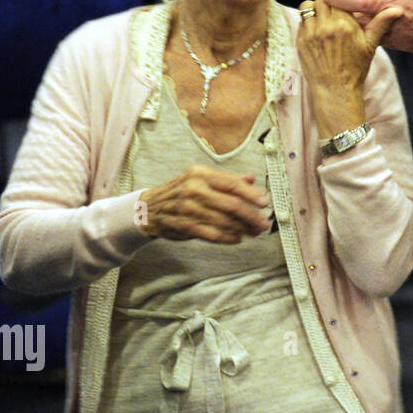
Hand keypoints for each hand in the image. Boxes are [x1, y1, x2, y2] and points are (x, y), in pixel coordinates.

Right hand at [137, 165, 270, 243]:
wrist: (148, 207)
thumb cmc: (181, 192)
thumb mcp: (201, 179)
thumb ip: (227, 180)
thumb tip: (252, 179)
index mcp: (201, 174)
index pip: (232, 184)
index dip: (251, 194)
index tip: (265, 202)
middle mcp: (194, 189)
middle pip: (231, 204)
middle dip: (251, 215)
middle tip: (264, 223)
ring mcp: (187, 208)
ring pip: (223, 221)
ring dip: (243, 228)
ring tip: (255, 231)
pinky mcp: (183, 225)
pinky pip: (211, 234)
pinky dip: (227, 237)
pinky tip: (238, 238)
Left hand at [296, 0, 401, 138]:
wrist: (336, 90)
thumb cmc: (355, 69)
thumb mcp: (370, 46)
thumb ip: (381, 24)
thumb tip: (397, 10)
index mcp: (345, 25)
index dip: (340, 1)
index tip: (342, 7)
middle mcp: (326, 27)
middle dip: (326, 3)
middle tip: (332, 12)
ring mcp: (311, 34)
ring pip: (307, 7)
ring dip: (313, 9)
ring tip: (321, 19)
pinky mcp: (300, 41)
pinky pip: (301, 21)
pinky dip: (307, 22)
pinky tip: (316, 32)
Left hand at [323, 0, 412, 53]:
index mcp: (395, 1)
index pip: (360, 1)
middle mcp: (393, 22)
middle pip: (358, 20)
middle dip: (343, 15)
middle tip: (329, 7)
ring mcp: (398, 37)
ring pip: (367, 33)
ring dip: (354, 27)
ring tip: (343, 18)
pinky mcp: (404, 46)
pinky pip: (381, 40)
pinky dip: (369, 34)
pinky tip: (364, 28)